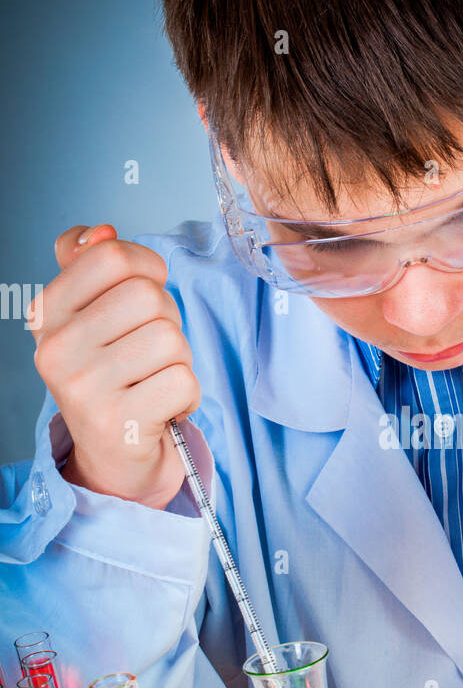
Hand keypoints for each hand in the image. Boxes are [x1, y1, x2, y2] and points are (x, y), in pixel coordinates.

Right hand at [31, 224, 199, 507]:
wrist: (113, 456)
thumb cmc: (112, 377)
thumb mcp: (89, 316)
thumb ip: (89, 264)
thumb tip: (101, 231)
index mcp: (48, 313)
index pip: (112, 255)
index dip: (147, 267)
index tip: (145, 292)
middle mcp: (57, 349)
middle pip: (149, 297)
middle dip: (167, 321)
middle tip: (151, 352)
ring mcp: (85, 389)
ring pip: (171, 339)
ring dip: (179, 360)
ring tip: (155, 380)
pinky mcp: (120, 424)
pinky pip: (184, 382)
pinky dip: (187, 396)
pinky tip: (165, 407)